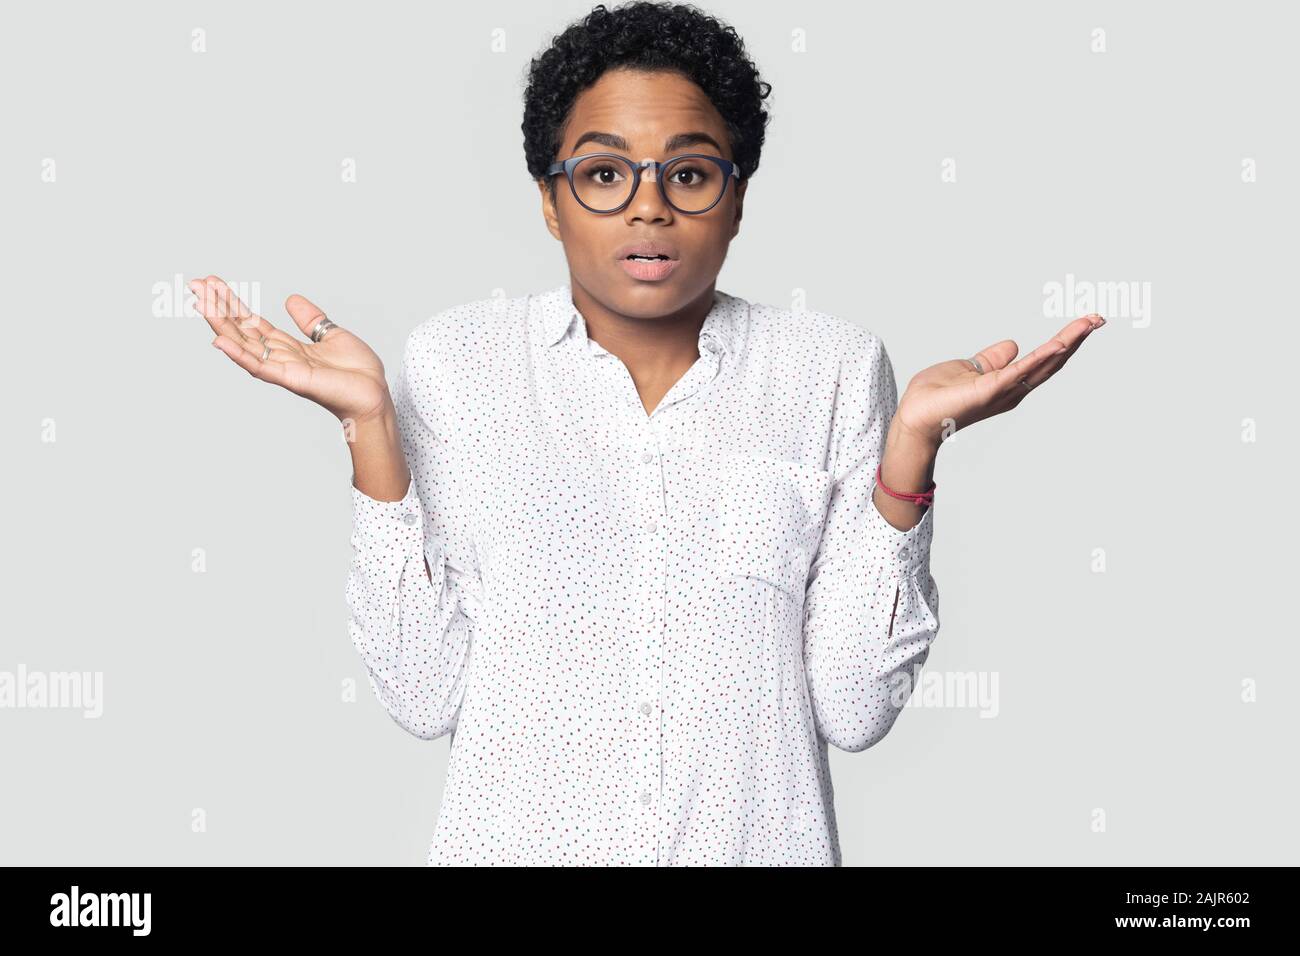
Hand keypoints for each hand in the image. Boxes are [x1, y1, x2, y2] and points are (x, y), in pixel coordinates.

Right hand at [190, 275, 391, 424]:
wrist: (374, 394)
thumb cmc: (357, 372)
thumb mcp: (331, 335)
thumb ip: (309, 319)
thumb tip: (291, 299)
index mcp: (288, 347)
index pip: (252, 322)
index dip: (232, 303)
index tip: (212, 284)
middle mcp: (279, 357)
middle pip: (241, 330)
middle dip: (218, 308)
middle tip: (196, 285)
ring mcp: (283, 369)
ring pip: (243, 345)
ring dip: (221, 325)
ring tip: (200, 303)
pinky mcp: (292, 379)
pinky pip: (259, 367)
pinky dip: (238, 354)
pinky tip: (218, 341)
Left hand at [893, 313, 1105, 447]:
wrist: (914, 416)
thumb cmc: (936, 396)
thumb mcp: (969, 369)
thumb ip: (992, 359)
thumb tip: (1013, 345)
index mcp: (1008, 383)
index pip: (1044, 360)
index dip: (1066, 341)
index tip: (1086, 323)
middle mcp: (1012, 390)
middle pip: (1051, 361)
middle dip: (1076, 339)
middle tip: (1098, 318)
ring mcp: (1003, 390)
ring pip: (1042, 363)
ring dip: (1067, 342)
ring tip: (1089, 324)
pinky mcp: (989, 389)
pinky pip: (1020, 371)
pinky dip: (1041, 357)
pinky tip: (1059, 344)